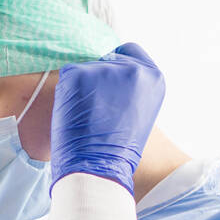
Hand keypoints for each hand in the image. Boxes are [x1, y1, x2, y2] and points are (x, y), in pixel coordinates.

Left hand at [50, 42, 165, 195]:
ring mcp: (105, 70)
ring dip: (81, 89)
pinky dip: (66, 93)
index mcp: (153, 77)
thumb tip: (110, 74)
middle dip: (97, 80)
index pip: (130, 51)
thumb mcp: (137, 111)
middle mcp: (134, 69)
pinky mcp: (80, 75)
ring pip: (86, 69)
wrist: (98, 167)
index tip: (109, 84)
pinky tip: (74, 114)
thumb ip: (130, 88)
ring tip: (86, 117)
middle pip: (106, 59)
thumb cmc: (116, 150)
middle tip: (96, 111)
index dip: (116, 65)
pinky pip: (67, 76)